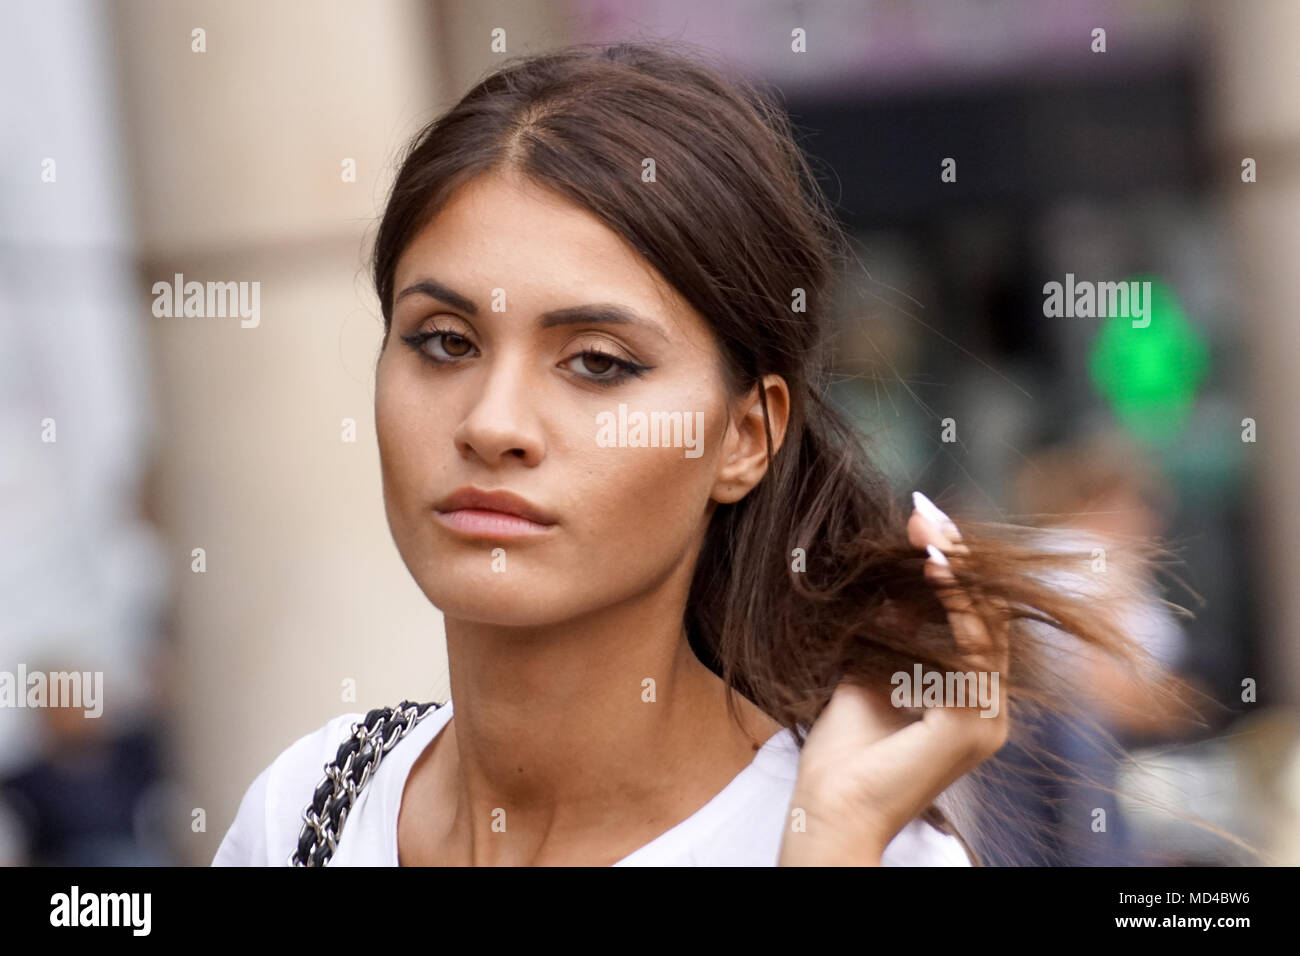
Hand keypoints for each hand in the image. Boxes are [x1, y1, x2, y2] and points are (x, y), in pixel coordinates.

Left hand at [778, 491, 1009, 864]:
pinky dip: (956, 606)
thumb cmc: (845, 748)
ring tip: (929, 531)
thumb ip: (894, 628)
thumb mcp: (870, 668)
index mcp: (971, 700)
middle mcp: (990, 709)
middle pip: (986, 614)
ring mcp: (988, 720)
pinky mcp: (971, 725)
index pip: (975, 618)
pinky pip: (972, 651)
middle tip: (925, 513)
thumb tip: (899, 572)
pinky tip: (934, 570)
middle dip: (957, 558)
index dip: (954, 567)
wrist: (830, 805)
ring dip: (957, 572)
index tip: (923, 520)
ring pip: (985, 626)